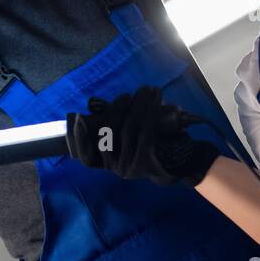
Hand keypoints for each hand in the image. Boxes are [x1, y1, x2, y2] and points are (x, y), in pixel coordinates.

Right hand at [66, 87, 219, 186]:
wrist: (182, 162)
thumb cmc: (155, 146)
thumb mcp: (132, 141)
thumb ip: (116, 129)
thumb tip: (101, 109)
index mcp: (110, 164)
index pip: (86, 156)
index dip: (77, 138)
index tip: (76, 119)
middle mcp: (117, 169)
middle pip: (108, 134)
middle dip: (116, 110)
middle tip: (126, 96)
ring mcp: (130, 167)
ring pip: (127, 129)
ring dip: (136, 105)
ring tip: (145, 91)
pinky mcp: (145, 162)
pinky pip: (143, 132)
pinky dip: (147, 111)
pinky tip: (153, 98)